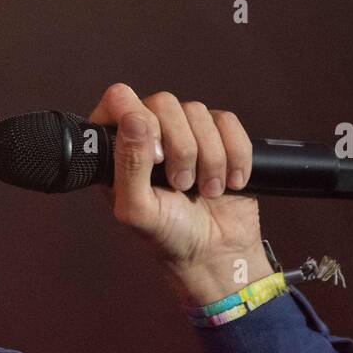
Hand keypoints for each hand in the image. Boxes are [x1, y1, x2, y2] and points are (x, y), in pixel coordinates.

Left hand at [88, 83, 272, 302]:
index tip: (154, 156)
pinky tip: (229, 182)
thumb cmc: (168, 235)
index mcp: (117, 149)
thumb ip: (129, 165)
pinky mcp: (218, 135)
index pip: (118, 100)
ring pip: (198, 111)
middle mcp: (149, 134)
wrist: (217, 252)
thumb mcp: (137, 210)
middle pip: (164, 102)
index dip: (137, 118)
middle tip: (180, 184)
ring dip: (209, 158)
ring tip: (205, 191)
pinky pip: (228, 122)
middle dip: (180, 148)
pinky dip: (234, 154)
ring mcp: (184, 133)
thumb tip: (133, 118)